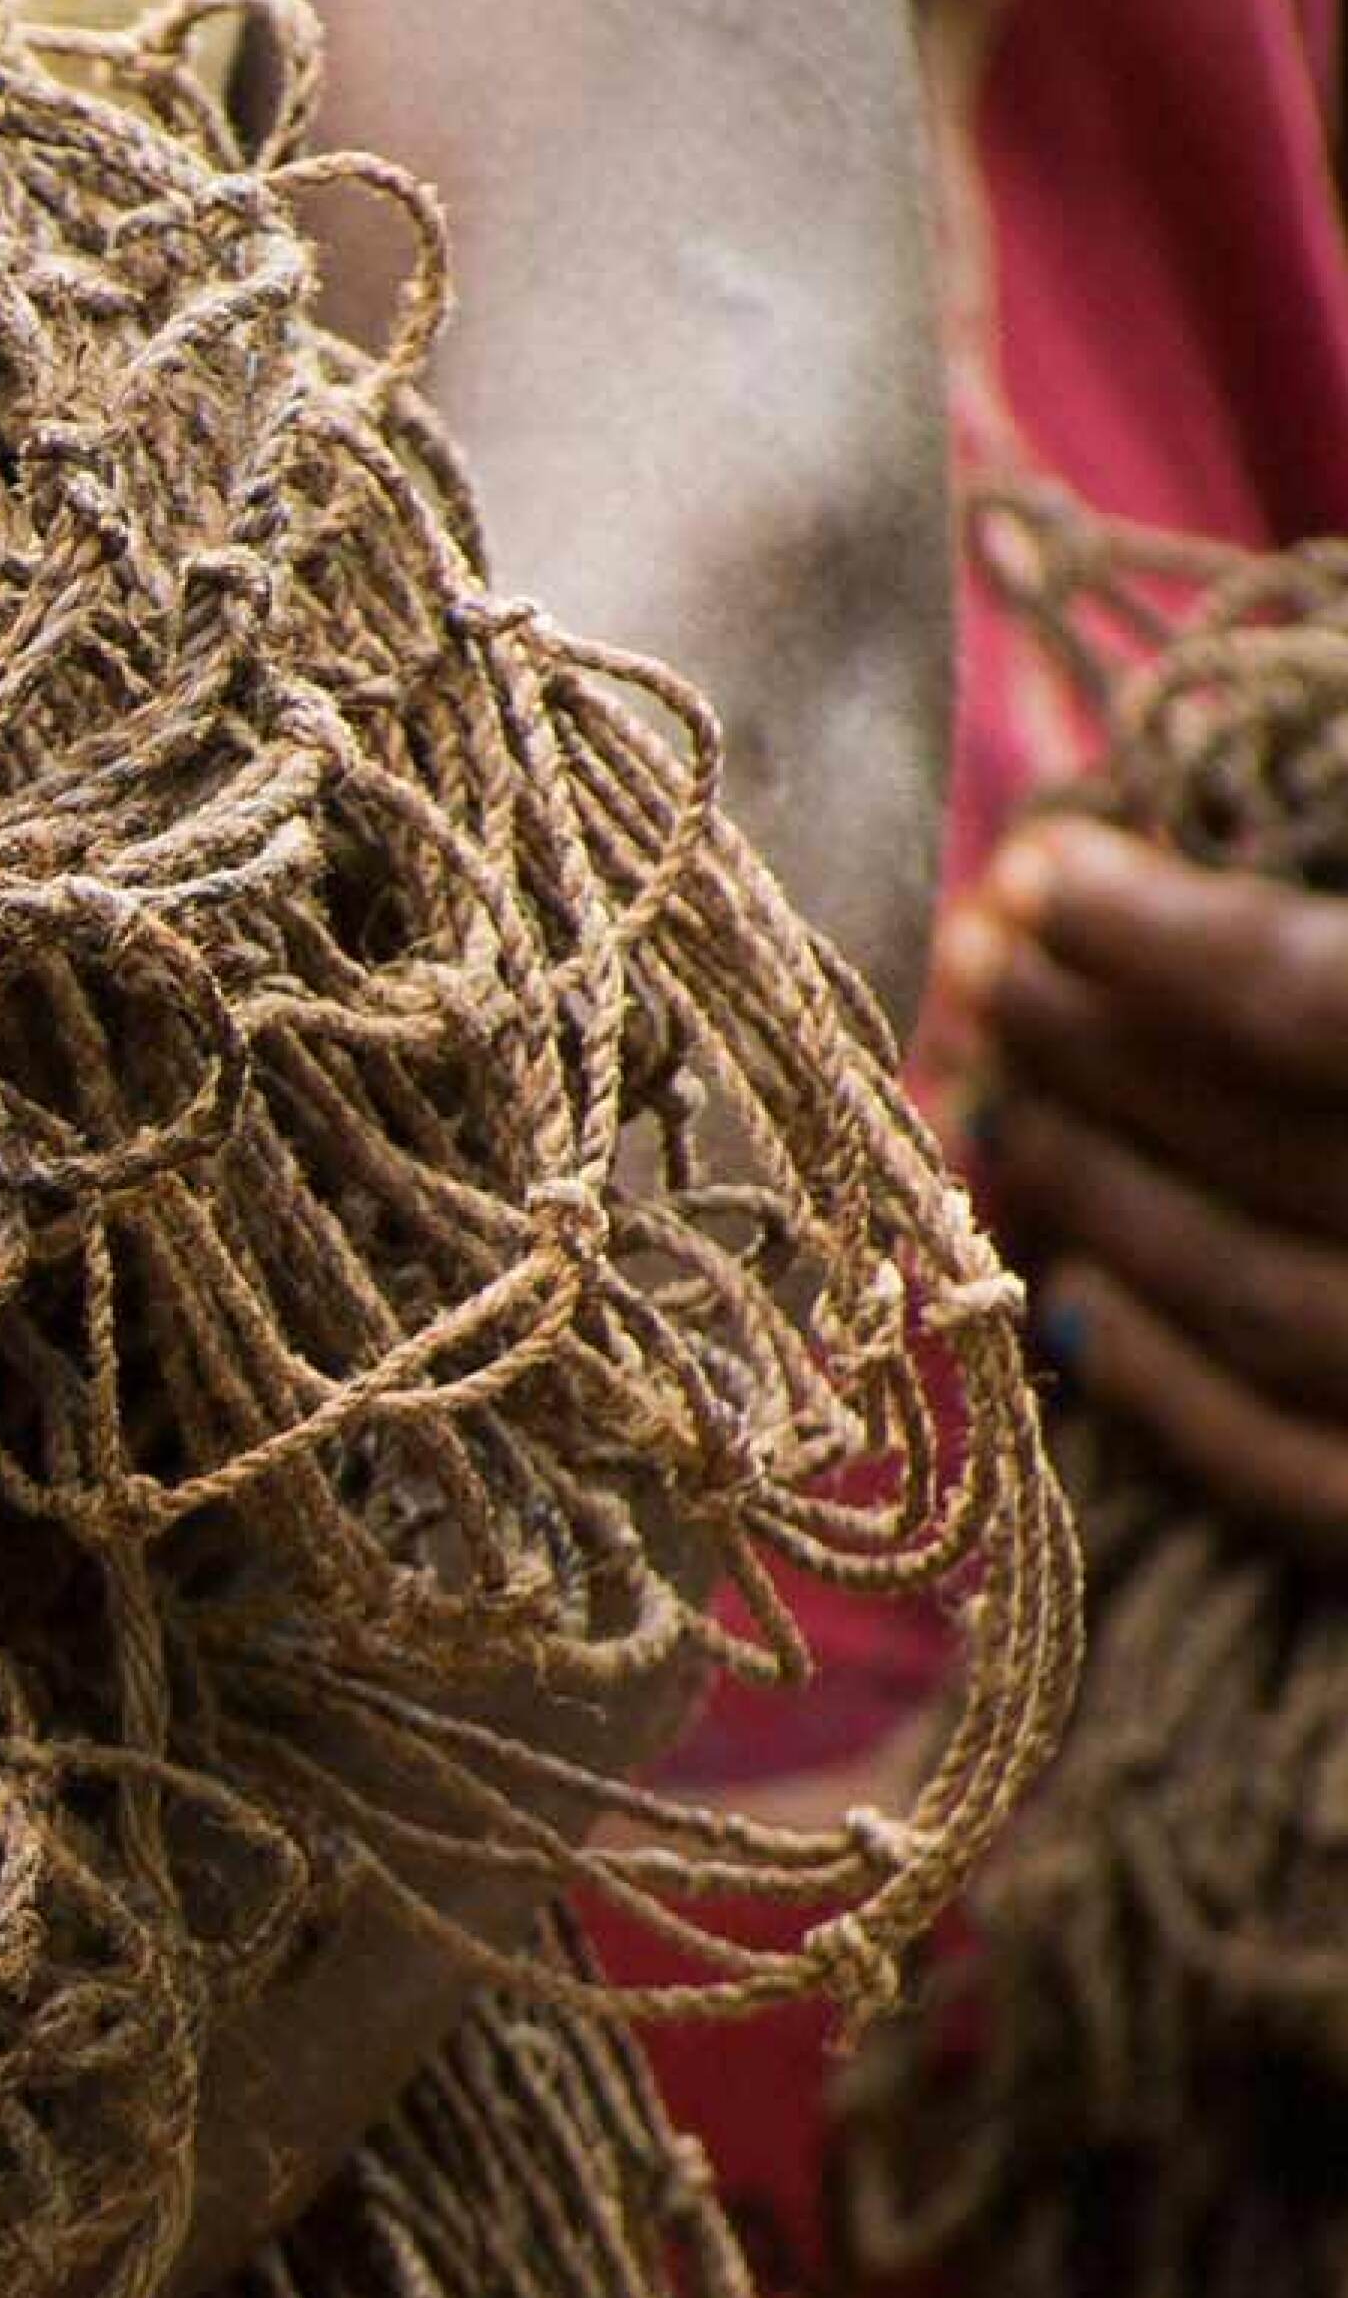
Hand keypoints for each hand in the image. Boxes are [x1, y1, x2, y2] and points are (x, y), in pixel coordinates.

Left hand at [942, 815, 1347, 1551]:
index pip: (1321, 1000)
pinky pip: (1308, 1483)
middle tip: (984, 966)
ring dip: (1105, 1199)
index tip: (1043, 869)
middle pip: (1273, 1145)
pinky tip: (1076, 1304)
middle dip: (1100, 1049)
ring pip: (1269, 1307)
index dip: (1162, 932)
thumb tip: (1298, 814)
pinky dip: (1172, 1397)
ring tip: (1002, 1102)